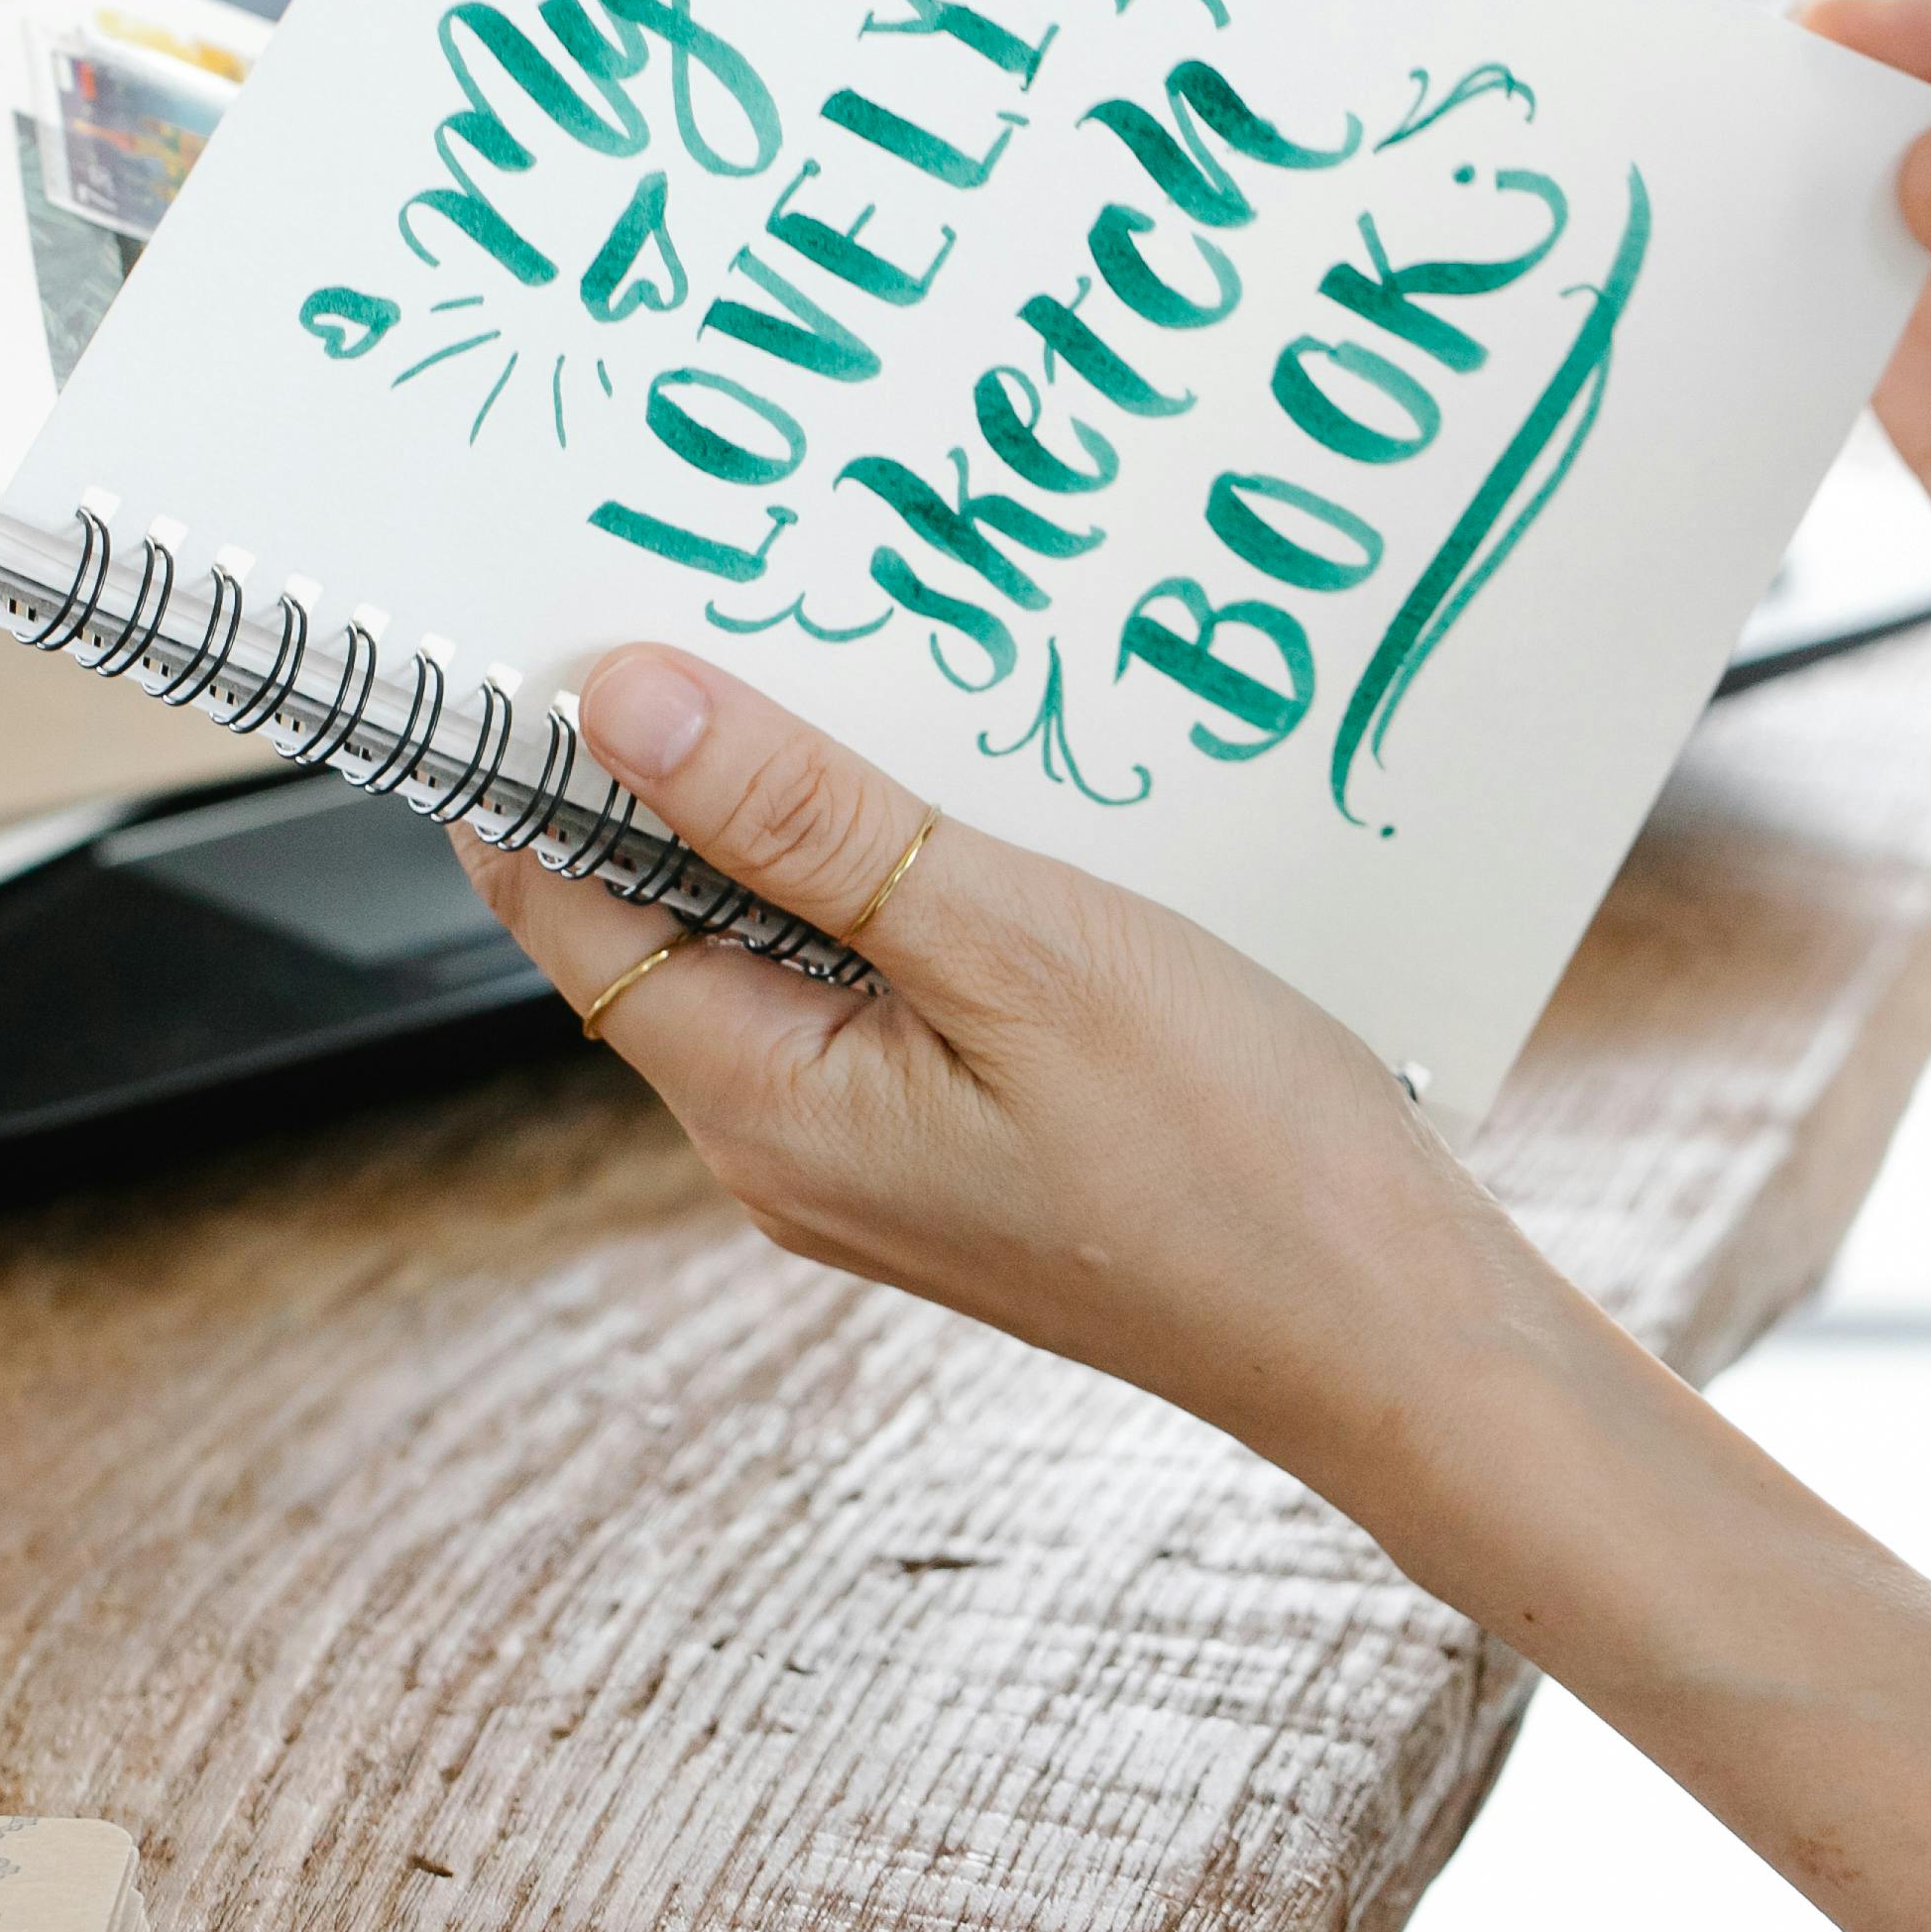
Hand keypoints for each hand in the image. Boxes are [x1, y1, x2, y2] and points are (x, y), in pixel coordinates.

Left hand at [451, 645, 1553, 1495]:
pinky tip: (963, 807)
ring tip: (867, 678)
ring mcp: (861, 1155)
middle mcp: (779, 1144)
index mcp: (761, 1104)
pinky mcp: (946, 1145)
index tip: (571, 610)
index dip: (538, 760)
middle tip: (734, 596)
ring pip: (765, 942)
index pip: (558, 904)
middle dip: (673, 764)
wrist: (1392, 1335)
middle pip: (652, 916)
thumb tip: (623, 707)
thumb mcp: (1013, 944)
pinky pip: (860, 985)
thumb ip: (806, 825)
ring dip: (795, 815)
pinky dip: (882, 882)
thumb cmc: (1236, 1160)